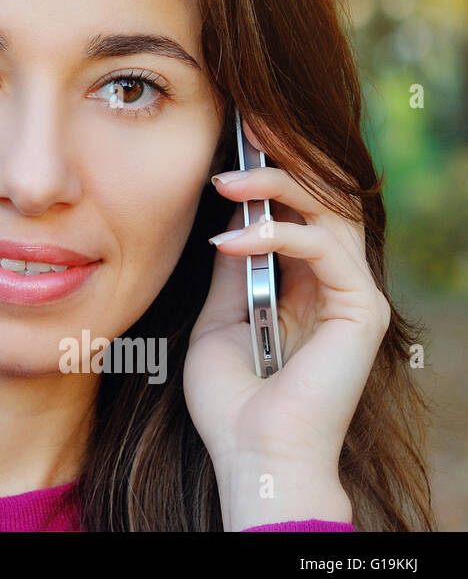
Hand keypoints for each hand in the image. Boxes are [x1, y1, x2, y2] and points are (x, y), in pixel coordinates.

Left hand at [183, 122, 389, 529]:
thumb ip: (232, 270)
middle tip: (245, 123)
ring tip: (223, 180)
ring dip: (274, 187)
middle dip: (285, 154)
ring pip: (329, 209)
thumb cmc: (231, 401)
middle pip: (325, 195)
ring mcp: (352, 294)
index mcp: (304, 283)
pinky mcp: (359, 310)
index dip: (274, 166)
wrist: (253, 456)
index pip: (300, 206)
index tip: (236, 131)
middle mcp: (335, 282)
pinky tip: (229, 240)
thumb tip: (230, 217)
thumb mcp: (218, 320)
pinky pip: (324, 248)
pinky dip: (276, 235)